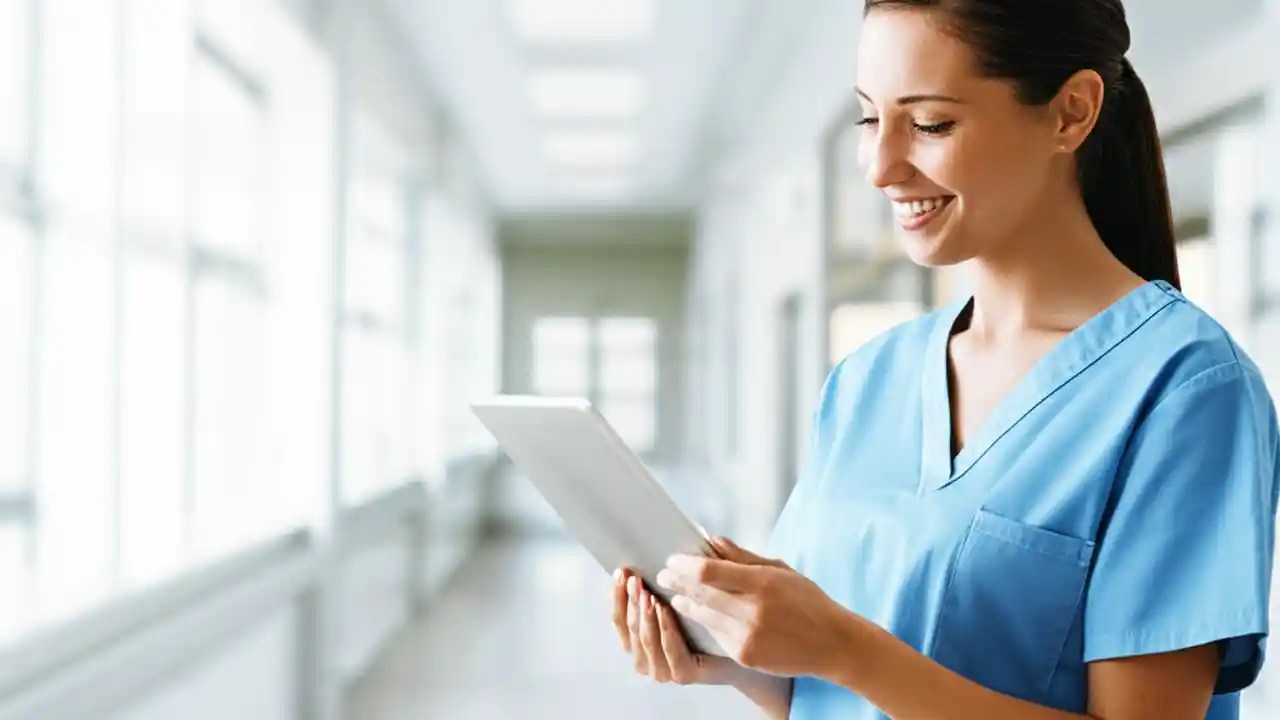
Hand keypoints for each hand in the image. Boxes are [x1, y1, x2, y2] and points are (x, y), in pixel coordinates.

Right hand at [609, 567, 742, 685]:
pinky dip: (664, 630)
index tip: (621, 572)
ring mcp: (663, 668)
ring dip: (644, 615)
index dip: (617, 595)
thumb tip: (644, 558)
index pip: (619, 618)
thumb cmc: (708, 623)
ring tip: (647, 593)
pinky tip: (664, 610)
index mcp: (640, 640)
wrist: (743, 651)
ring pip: (646, 640)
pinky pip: (669, 650)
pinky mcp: (684, 673)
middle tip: (634, 579)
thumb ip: (661, 585)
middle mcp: (646, 657)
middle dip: (630, 601)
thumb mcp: (681, 598)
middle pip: (629, 628)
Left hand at [656, 537, 856, 677]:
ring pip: (703, 616)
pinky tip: (699, 613)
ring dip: (685, 603)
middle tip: (663, 575)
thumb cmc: (807, 601)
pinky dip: (705, 621)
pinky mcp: (744, 655)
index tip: (673, 559)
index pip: (709, 572)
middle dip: (676, 582)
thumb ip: (743, 557)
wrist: (831, 643)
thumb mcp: (780, 570)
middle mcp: (752, 611)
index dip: (684, 565)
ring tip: (675, 594)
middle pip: (700, 593)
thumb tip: (713, 540)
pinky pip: (716, 634)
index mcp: (762, 583)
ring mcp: (747, 636)